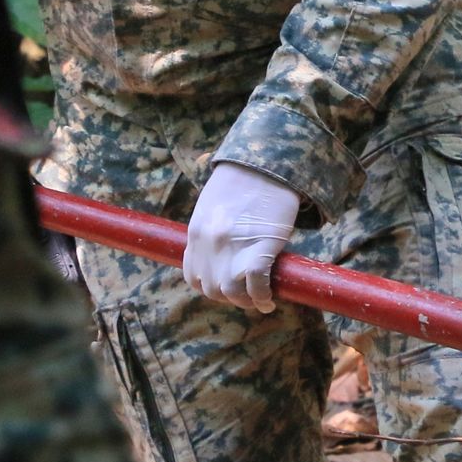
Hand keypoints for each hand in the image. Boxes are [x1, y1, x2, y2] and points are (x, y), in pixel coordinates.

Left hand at [184, 162, 298, 312]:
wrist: (267, 161)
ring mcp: (232, 248)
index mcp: (196, 232)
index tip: (226, 286)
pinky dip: (262, 297)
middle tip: (246, 294)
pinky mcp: (259, 248)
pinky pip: (255, 285)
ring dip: (246, 301)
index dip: (210, 286)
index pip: (193, 276)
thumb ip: (212, 230)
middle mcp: (208, 244)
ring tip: (259, 300)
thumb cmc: (245, 179)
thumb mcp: (214, 205)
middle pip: (211, 289)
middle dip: (229, 297)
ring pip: (231, 293)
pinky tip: (269, 299)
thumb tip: (220, 252)